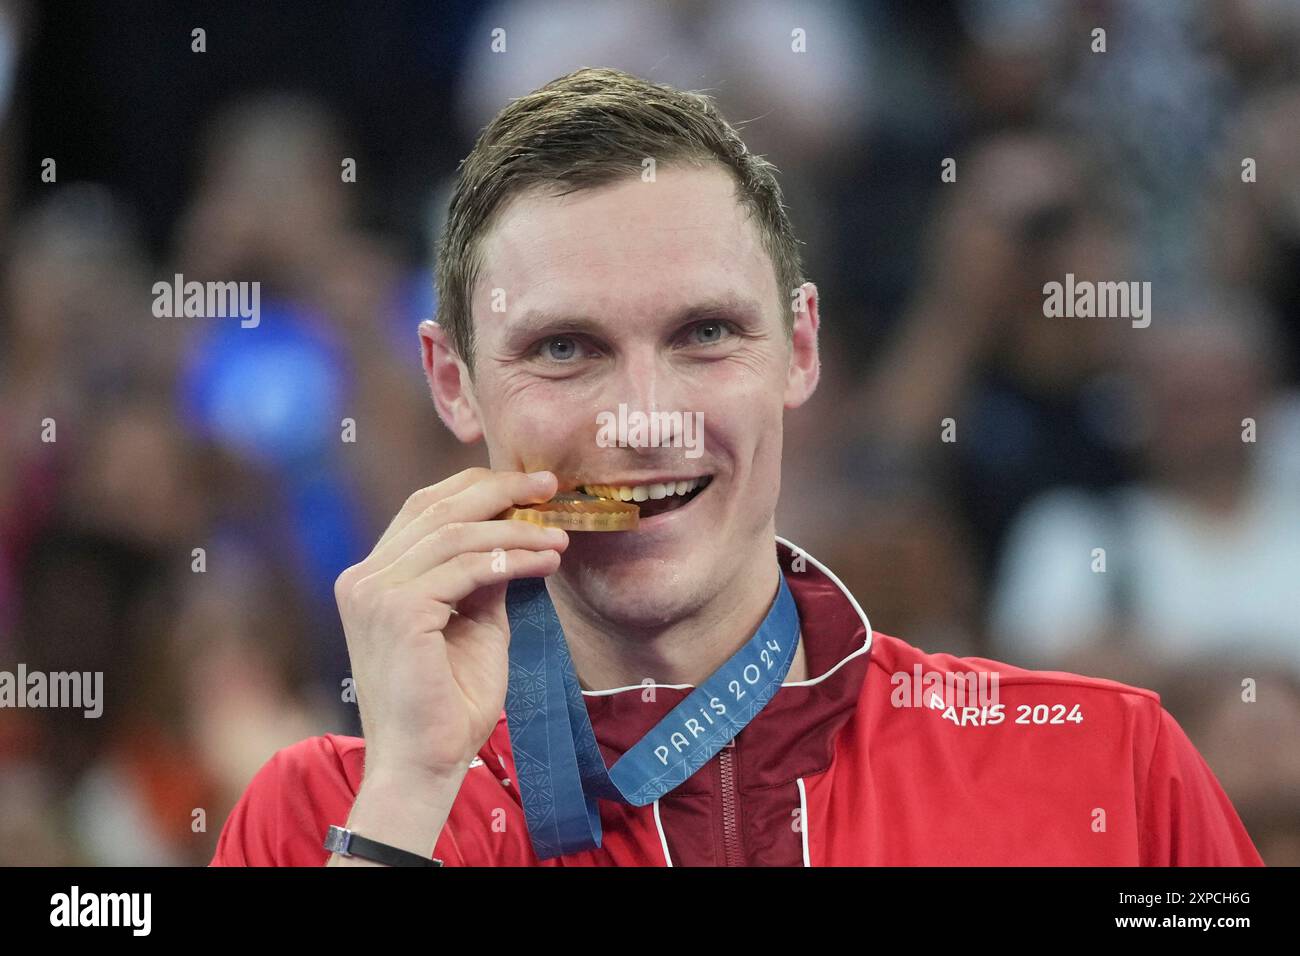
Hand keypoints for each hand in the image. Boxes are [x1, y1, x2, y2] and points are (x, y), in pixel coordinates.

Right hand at [333, 467, 567, 782]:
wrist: (425, 764)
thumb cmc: (449, 703)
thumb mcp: (474, 623)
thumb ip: (484, 576)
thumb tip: (517, 531)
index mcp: (372, 578)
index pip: (424, 509)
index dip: (477, 487)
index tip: (530, 486)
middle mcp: (363, 579)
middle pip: (437, 509)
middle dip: (500, 490)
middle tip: (550, 486)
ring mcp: (374, 593)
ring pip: (457, 535)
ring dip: (517, 531)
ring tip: (559, 538)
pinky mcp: (398, 612)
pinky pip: (467, 569)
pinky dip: (512, 559)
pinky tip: (545, 563)